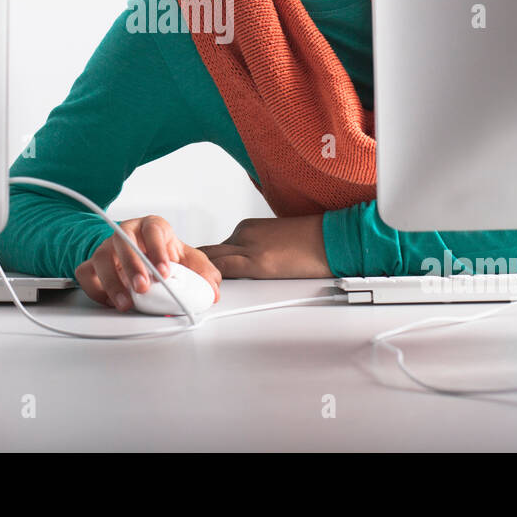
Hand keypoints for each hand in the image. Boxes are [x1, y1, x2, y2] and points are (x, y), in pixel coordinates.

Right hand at [75, 215, 221, 311]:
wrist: (144, 253)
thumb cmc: (165, 253)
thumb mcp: (187, 259)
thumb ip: (202, 272)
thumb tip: (213, 290)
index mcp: (152, 226)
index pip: (153, 231)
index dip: (158, 250)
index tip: (166, 271)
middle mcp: (126, 233)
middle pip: (123, 242)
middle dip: (133, 266)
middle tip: (143, 287)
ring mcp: (107, 248)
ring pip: (100, 258)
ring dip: (112, 282)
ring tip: (126, 303)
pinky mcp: (93, 264)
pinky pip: (86, 274)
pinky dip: (96, 289)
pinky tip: (110, 301)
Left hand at [198, 214, 331, 278]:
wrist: (333, 238)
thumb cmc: (313, 242)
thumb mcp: (275, 241)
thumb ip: (256, 251)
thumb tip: (246, 267)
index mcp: (248, 227)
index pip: (218, 248)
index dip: (205, 263)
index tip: (197, 273)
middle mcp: (244, 234)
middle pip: (208, 253)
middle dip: (196, 269)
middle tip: (184, 282)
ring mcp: (249, 247)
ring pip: (211, 261)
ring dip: (201, 275)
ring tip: (190, 289)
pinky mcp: (258, 263)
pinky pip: (224, 270)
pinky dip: (210, 279)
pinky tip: (204, 289)